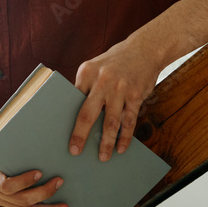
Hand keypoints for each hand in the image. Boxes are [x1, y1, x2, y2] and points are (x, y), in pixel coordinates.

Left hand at [69, 37, 161, 161]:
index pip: (73, 100)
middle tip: (75, 150)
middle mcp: (102, 81)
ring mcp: (120, 89)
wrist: (145, 49)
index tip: (62, 133)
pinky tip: (121, 148)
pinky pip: (129, 121)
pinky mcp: (136, 95)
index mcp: (86, 72)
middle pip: (88, 114)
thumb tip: (74, 112)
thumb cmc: (115, 61)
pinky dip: (125, 137)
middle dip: (81, 134)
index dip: (68, 119)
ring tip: (102, 157)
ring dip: (106, 142)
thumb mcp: (95, 66)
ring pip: (111, 122)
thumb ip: (86, 86)